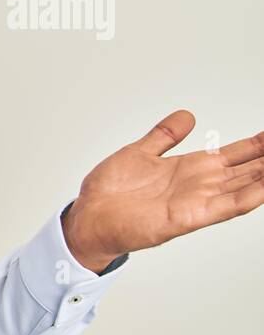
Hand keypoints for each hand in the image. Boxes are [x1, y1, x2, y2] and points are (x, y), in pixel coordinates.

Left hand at [61, 110, 263, 272]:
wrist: (88, 217)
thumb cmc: (110, 192)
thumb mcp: (140, 152)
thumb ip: (164, 135)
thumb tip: (187, 116)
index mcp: (191, 168)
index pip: (236, 153)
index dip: (259, 144)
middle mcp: (199, 184)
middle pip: (248, 169)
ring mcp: (196, 201)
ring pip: (244, 186)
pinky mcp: (186, 218)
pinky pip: (224, 207)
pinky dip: (248, 197)